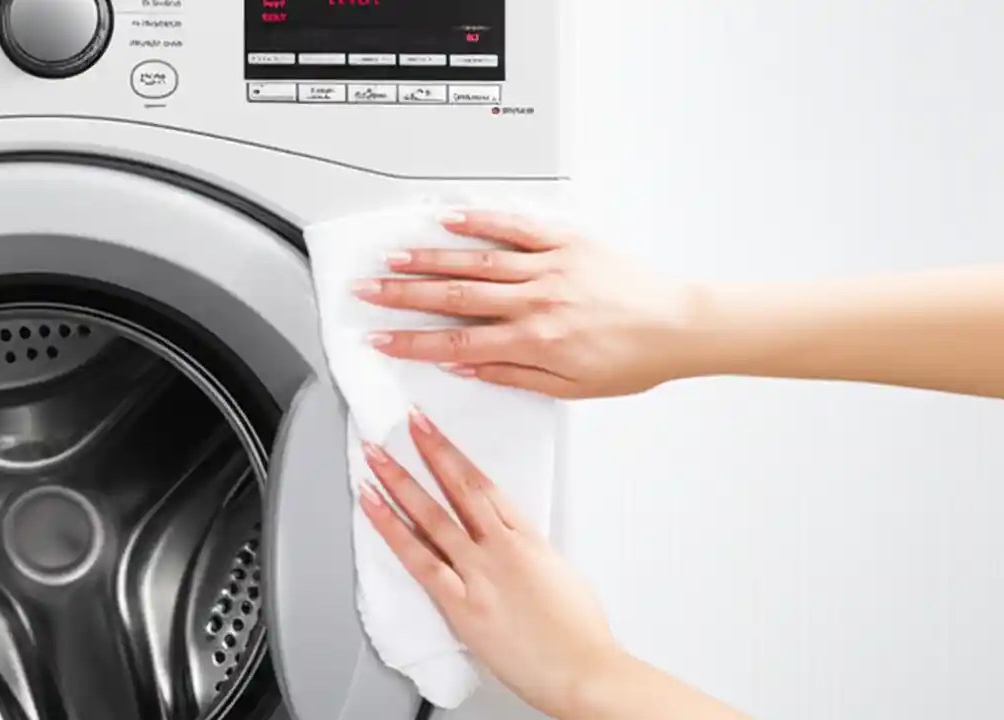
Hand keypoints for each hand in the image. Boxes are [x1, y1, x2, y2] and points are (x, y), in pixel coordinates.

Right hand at [355, 210, 702, 398]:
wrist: (679, 326)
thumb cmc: (632, 359)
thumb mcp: (568, 387)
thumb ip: (511, 375)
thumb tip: (465, 366)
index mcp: (534, 341)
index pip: (455, 343)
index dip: (411, 341)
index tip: (380, 338)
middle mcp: (537, 301)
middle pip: (453, 296)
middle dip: (403, 294)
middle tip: (367, 290)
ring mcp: (550, 267)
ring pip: (477, 260)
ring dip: (430, 258)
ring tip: (394, 257)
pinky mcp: (568, 241)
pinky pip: (517, 228)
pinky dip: (482, 221)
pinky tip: (451, 218)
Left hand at [358, 408, 621, 718]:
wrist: (583, 672)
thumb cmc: (579, 633)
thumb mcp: (558, 575)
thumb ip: (527, 552)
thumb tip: (508, 544)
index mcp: (527, 538)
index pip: (483, 484)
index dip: (453, 453)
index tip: (432, 432)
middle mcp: (500, 549)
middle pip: (458, 488)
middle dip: (428, 450)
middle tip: (405, 422)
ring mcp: (478, 574)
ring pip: (432, 516)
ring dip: (399, 481)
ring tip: (375, 456)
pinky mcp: (461, 604)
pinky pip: (419, 559)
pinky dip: (391, 530)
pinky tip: (373, 508)